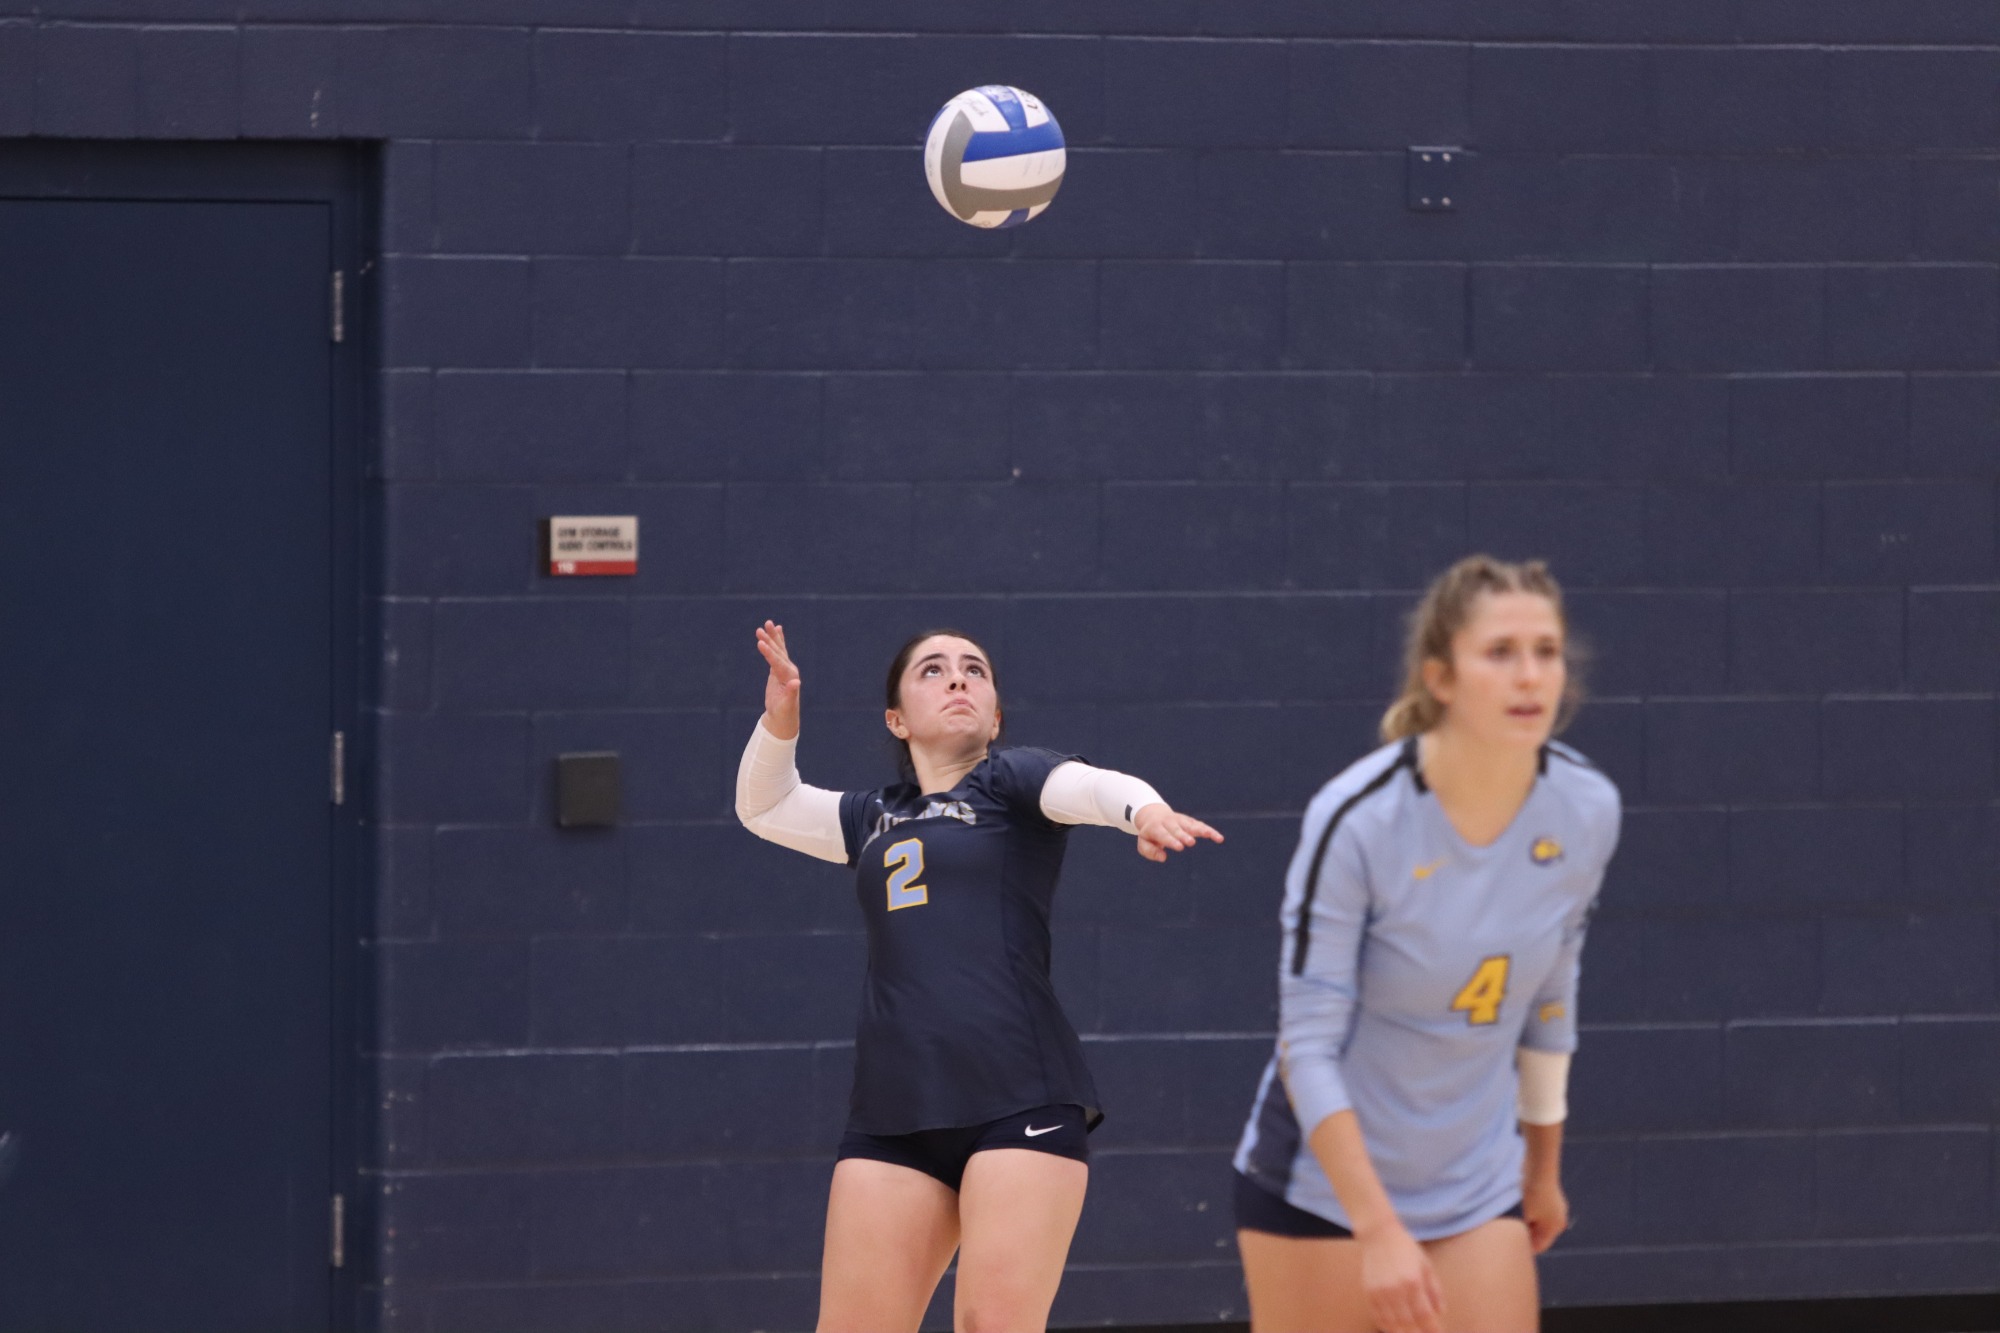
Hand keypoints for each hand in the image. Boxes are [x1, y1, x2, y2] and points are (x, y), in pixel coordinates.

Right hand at [755, 620, 800, 739]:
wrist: (783, 717)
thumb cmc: (784, 712)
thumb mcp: (787, 704)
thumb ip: (791, 693)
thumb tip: (797, 683)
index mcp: (790, 676)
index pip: (778, 661)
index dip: (769, 653)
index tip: (759, 643)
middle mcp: (789, 670)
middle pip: (778, 652)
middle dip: (770, 640)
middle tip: (761, 628)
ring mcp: (785, 668)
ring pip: (778, 649)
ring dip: (772, 637)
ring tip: (767, 623)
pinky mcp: (779, 669)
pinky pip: (778, 652)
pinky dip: (776, 642)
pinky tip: (777, 631)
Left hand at [1132, 804, 1223, 862]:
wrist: (1153, 813)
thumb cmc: (1149, 834)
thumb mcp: (1144, 843)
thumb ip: (1150, 851)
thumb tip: (1163, 858)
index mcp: (1155, 827)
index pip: (1163, 834)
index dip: (1171, 840)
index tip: (1180, 847)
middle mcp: (1169, 822)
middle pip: (1177, 829)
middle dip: (1184, 835)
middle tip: (1191, 842)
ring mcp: (1180, 820)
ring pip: (1191, 825)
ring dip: (1200, 830)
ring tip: (1210, 835)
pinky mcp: (1189, 821)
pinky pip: (1201, 826)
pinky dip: (1210, 831)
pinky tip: (1219, 838)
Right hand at [1358, 1224, 1445, 1332]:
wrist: (1379, 1234)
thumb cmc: (1406, 1248)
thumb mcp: (1426, 1266)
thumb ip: (1435, 1290)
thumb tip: (1440, 1312)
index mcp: (1413, 1282)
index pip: (1424, 1315)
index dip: (1432, 1328)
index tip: (1437, 1332)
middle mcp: (1395, 1289)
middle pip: (1408, 1323)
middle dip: (1418, 1332)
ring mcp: (1380, 1292)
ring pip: (1392, 1324)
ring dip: (1402, 1332)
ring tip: (1409, 1332)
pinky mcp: (1369, 1292)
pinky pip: (1377, 1316)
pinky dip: (1386, 1326)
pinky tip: (1394, 1327)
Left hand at [1522, 1174, 1568, 1254]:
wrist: (1540, 1169)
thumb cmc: (1534, 1194)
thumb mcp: (1529, 1216)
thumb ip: (1529, 1231)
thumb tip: (1526, 1240)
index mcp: (1555, 1228)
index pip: (1541, 1246)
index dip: (1528, 1247)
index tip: (1514, 1245)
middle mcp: (1560, 1220)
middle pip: (1542, 1235)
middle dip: (1530, 1235)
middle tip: (1515, 1232)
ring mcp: (1558, 1209)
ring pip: (1542, 1224)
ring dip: (1531, 1224)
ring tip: (1518, 1219)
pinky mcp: (1552, 1200)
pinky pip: (1542, 1213)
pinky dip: (1534, 1214)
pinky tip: (1524, 1208)